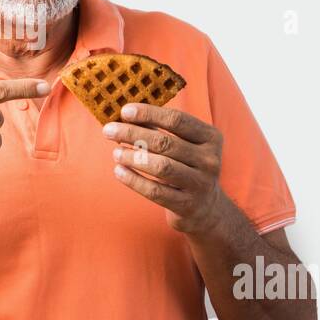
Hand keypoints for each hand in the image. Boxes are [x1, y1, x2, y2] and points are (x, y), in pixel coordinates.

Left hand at [103, 101, 225, 235]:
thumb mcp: (182, 146)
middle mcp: (209, 160)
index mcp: (210, 137)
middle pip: (165, 143)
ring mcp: (201, 184)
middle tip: (108, 130)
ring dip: (133, 157)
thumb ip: (159, 130)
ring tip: (115, 152)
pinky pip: (155, 191)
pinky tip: (119, 171)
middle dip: (132, 134)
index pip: (177, 120)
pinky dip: (133, 180)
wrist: (205, 207)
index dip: (149, 114)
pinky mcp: (187, 205)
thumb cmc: (186, 167)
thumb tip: (125, 116)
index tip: (124, 111)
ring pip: (161, 167)